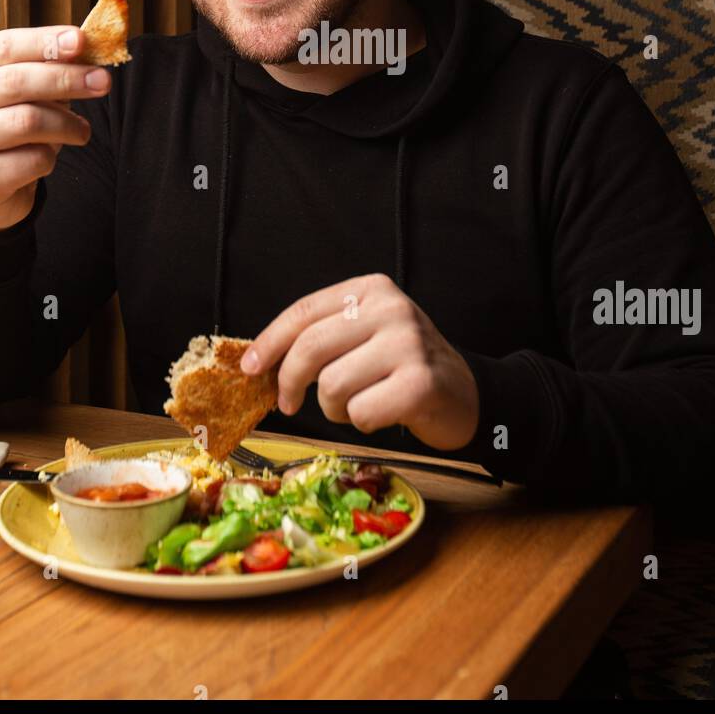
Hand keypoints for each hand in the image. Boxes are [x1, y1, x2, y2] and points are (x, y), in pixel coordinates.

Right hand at [0, 26, 110, 231]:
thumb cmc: (8, 123)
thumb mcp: (23, 89)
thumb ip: (45, 65)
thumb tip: (81, 44)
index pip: (3, 46)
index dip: (45, 42)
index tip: (81, 41)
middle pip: (15, 81)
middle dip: (66, 79)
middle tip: (103, 81)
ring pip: (26, 121)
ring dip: (67, 124)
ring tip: (82, 130)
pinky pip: (31, 160)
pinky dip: (51, 157)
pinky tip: (47, 156)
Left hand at [241, 272, 479, 452]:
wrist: (465, 393)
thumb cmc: (401, 366)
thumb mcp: (364, 335)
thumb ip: (321, 338)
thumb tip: (259, 362)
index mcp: (371, 290)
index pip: (304, 312)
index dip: (270, 342)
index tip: (249, 368)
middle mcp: (391, 309)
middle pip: (311, 348)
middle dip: (290, 383)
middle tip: (289, 403)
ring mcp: (408, 344)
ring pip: (332, 386)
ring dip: (335, 408)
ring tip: (357, 403)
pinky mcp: (420, 383)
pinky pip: (360, 413)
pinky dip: (362, 423)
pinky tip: (381, 413)